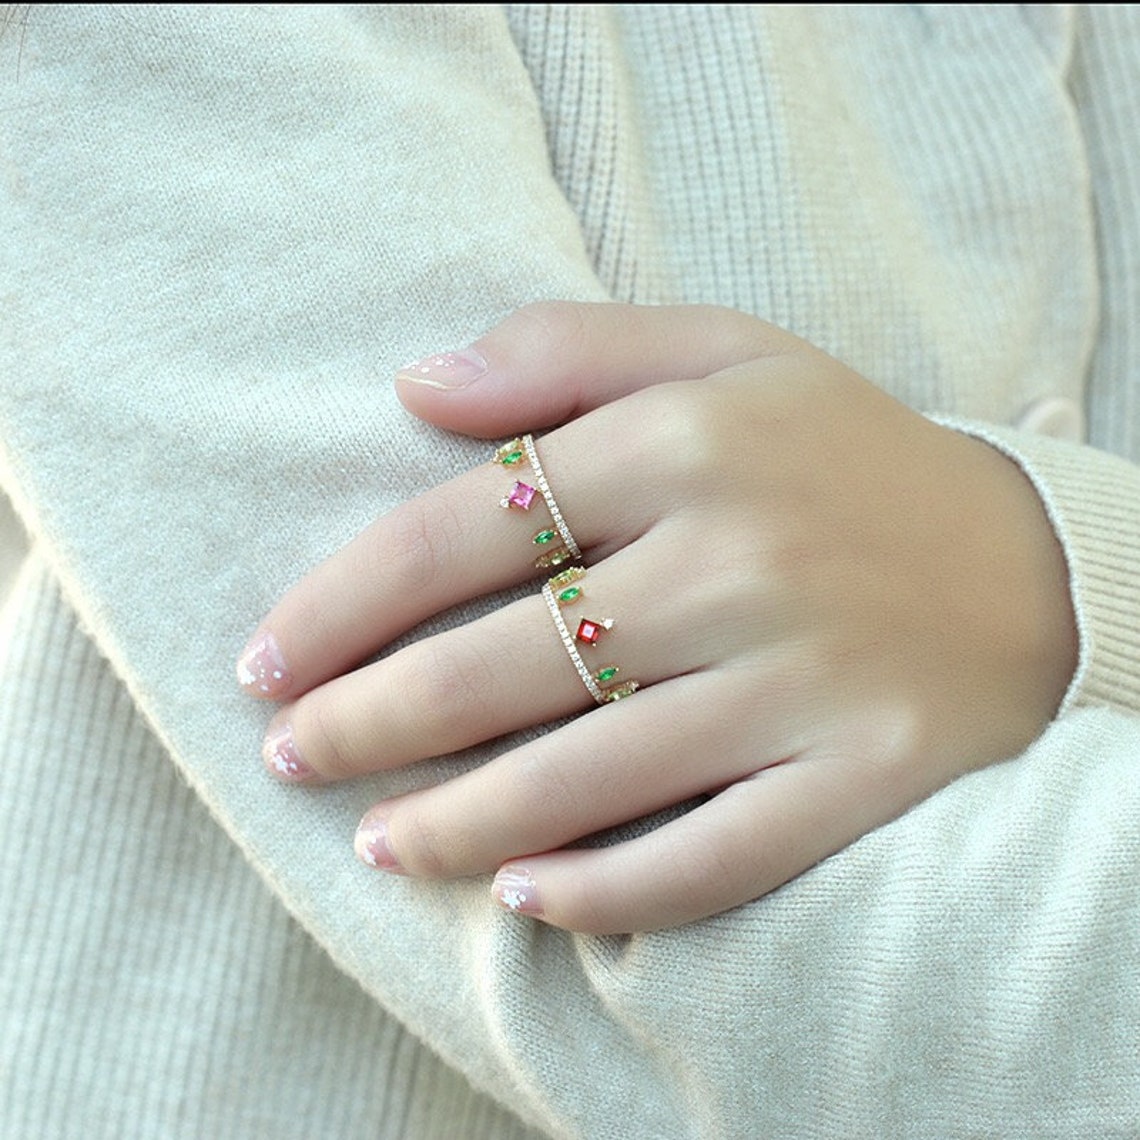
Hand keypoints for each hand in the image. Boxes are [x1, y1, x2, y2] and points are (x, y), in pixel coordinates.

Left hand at [236, 302, 1077, 933]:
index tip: (270, 655)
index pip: (462, 529)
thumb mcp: (724, 351)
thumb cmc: (842, 453)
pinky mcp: (857, 777)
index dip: (342, 603)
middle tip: (290, 755)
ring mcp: (800, 681)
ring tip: (375, 841)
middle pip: (498, 666)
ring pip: (581, 780)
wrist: (1027, 563)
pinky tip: (521, 895)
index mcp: (686, 443)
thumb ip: (568, 349)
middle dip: (365, 723)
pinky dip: (601, 891)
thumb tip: (418, 385)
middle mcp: (734, 563)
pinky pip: (707, 860)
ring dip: (451, 823)